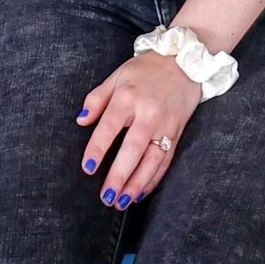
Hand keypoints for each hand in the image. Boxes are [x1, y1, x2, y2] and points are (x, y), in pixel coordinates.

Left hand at [76, 52, 201, 208]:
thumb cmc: (144, 70)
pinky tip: (142, 192)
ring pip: (151, 161)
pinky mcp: (177, 134)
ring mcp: (165, 126)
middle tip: (106, 196)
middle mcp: (148, 114)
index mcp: (128, 98)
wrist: (183, 62)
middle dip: (119, 176)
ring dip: (137, 184)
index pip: (109, 127)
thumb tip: (80, 120)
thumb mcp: (116, 76)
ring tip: (122, 201)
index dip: (98, 149)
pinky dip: (154, 179)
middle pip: (132, 150)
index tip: (88, 168)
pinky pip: (165, 162)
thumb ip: (97, 99)